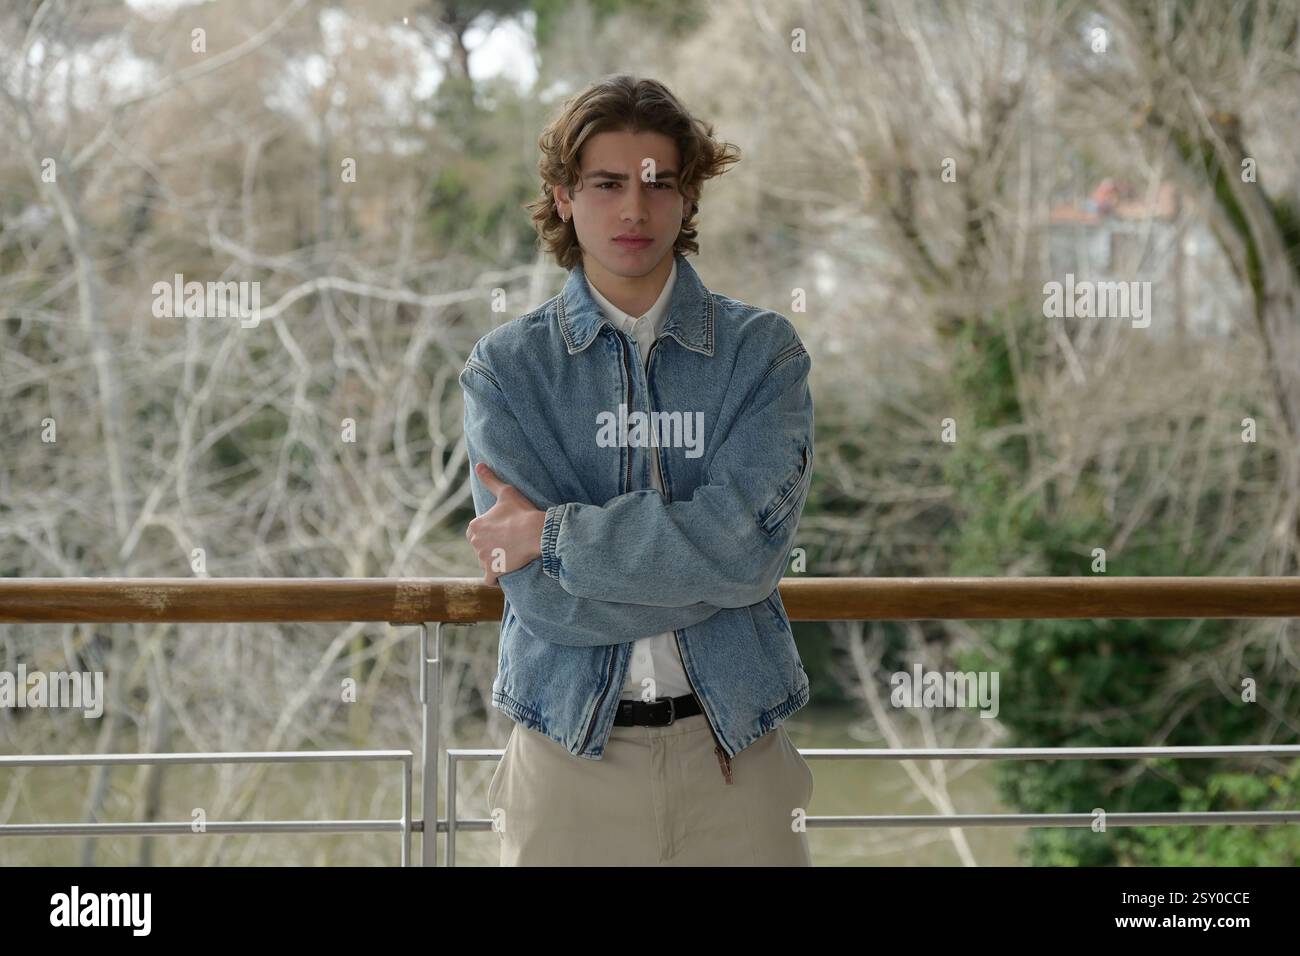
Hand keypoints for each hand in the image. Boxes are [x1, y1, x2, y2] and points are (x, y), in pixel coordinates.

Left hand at [466, 462, 546, 585]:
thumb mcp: (506, 492)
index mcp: (474, 526)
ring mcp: (483, 559)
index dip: (491, 532)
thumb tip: (479, 465)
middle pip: (482, 548)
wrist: (537, 532)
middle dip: (492, 547)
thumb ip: (490, 480)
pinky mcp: (493, 572)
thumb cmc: (522, 512)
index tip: (504, 531)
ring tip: (512, 555)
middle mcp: (475, 543)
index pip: (478, 532)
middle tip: (510, 543)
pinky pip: (490, 580)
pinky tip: (504, 573)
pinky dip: (495, 578)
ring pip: (487, 562)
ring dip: (496, 561)